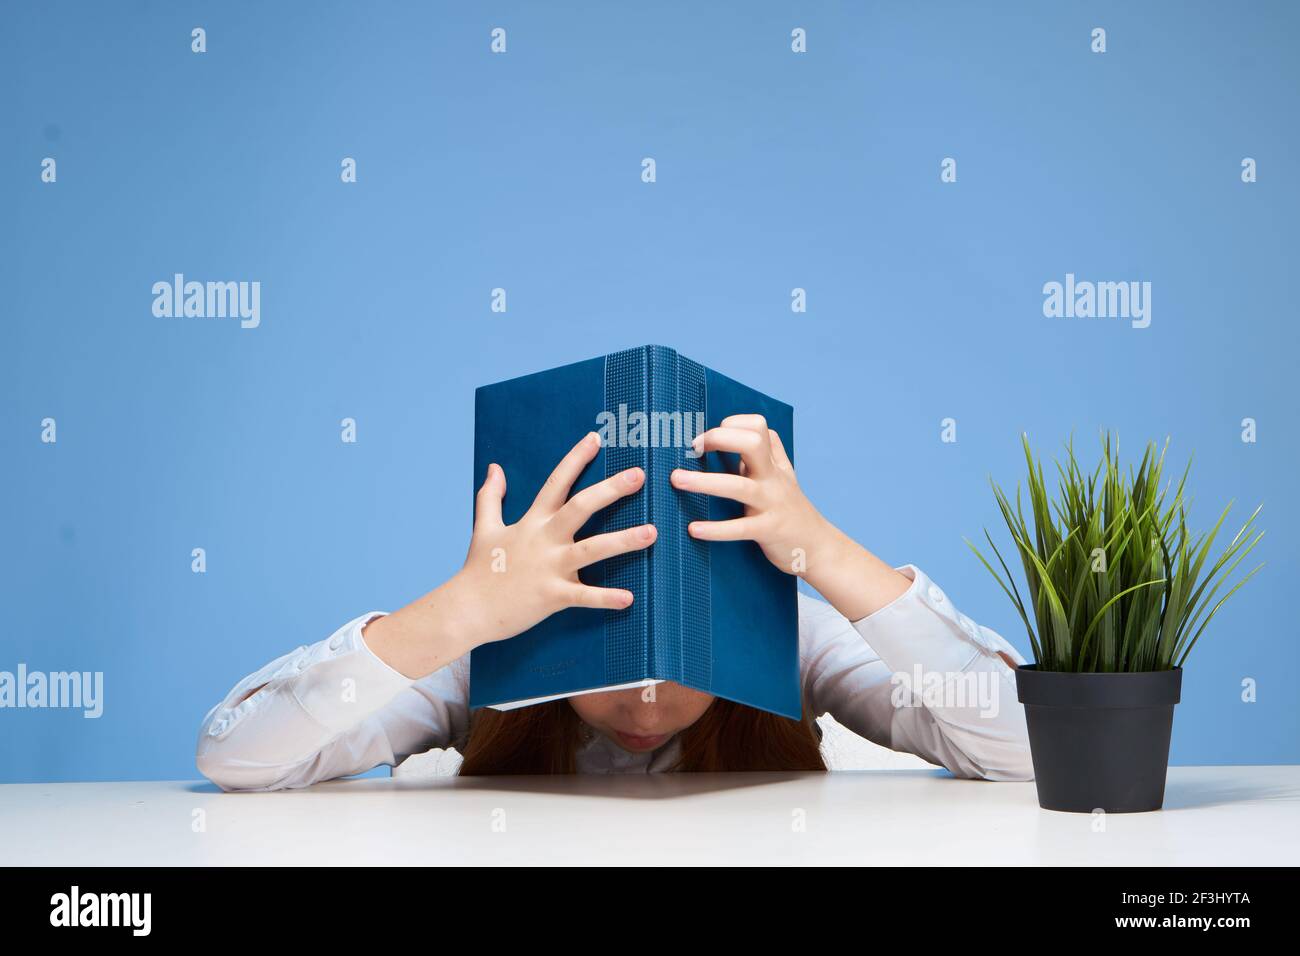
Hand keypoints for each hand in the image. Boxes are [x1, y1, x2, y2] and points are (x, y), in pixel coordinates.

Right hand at [459, 431, 654, 644]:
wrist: (466, 609)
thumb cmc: (478, 569)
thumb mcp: (483, 528)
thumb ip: (490, 497)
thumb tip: (494, 467)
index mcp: (531, 522)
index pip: (556, 483)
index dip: (575, 459)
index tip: (596, 438)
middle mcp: (544, 540)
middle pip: (580, 508)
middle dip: (610, 490)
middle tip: (639, 475)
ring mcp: (549, 568)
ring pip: (591, 550)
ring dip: (623, 541)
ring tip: (652, 532)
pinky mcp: (551, 596)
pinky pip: (584, 597)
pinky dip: (606, 598)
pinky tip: (629, 598)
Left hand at [670, 414, 830, 574]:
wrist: (819, 547)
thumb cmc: (792, 510)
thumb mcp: (784, 476)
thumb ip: (767, 454)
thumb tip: (740, 432)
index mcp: (773, 464)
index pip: (758, 426)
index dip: (732, 424)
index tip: (708, 437)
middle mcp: (773, 479)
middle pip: (752, 443)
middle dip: (720, 439)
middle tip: (694, 448)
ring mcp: (771, 504)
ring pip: (738, 486)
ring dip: (704, 482)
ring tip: (677, 480)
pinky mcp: (768, 530)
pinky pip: (740, 528)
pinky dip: (715, 529)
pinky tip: (694, 529)